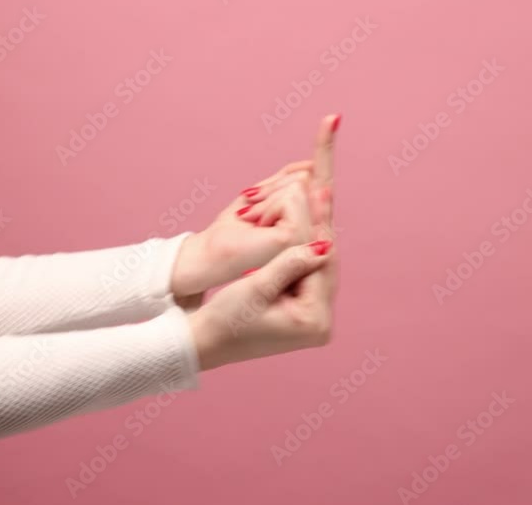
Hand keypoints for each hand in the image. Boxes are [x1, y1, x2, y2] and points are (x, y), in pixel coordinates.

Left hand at [169, 164, 315, 302]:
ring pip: (298, 186)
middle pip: (306, 178)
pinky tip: (258, 226)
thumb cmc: (233, 229)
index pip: (318, 181)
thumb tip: (311, 165)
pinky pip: (289, 199)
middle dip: (272, 189)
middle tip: (254, 214)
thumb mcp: (264, 196)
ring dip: (266, 200)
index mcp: (310, 225)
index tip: (330, 129)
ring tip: (256, 222)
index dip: (326, 151)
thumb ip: (288, 180)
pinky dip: (266, 207)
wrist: (210, 253)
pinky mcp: (296, 237)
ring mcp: (308, 237)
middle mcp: (314, 233)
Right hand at [188, 114, 339, 368]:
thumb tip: (321, 244)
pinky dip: (305, 246)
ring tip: (317, 196)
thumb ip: (289, 265)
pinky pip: (309, 270)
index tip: (321, 190)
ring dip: (315, 231)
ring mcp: (314, 316)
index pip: (323, 262)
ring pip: (320, 263)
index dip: (320, 224)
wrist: (205, 344)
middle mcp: (322, 321)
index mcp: (314, 320)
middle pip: (327, 262)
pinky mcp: (304, 311)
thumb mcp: (255, 289)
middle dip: (322, 224)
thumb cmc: (224, 320)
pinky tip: (305, 221)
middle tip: (323, 187)